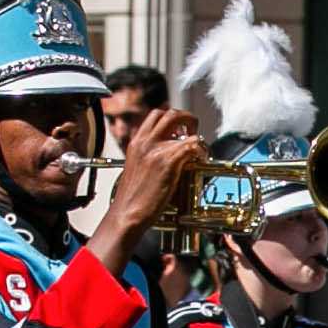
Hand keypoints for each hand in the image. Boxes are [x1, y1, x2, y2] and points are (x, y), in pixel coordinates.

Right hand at [92, 107, 206, 255]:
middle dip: (186, 117)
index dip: (173, 120)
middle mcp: (145, 141)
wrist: (126, 214)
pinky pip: (192, 144)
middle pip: (169, 113)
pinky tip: (201, 159)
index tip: (182, 130)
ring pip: (181, 122)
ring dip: (195, 131)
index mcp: (136, 143)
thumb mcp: (136, 170)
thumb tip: (165, 159)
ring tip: (199, 147)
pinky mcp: (168, 161)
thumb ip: (148, 159)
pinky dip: (201, 149)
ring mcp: (156, 149)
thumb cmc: (132, 200)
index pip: (156, 117)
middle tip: (193, 131)